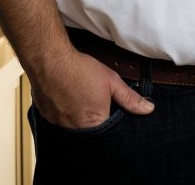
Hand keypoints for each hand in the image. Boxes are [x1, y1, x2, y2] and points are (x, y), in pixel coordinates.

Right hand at [30, 48, 153, 128]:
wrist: (50, 61)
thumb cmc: (81, 70)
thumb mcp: (112, 81)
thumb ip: (130, 98)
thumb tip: (148, 109)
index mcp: (93, 122)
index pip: (107, 132)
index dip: (111, 122)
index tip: (111, 112)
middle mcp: (74, 128)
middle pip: (89, 131)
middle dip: (94, 119)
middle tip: (94, 102)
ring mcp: (58, 124)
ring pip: (73, 127)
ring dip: (79, 116)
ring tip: (80, 99)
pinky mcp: (46, 117)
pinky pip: (59, 121)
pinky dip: (65, 113)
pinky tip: (68, 99)